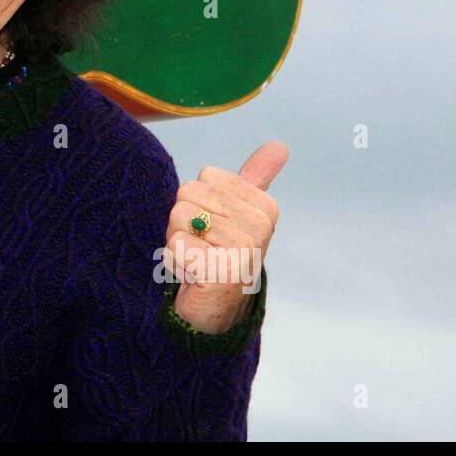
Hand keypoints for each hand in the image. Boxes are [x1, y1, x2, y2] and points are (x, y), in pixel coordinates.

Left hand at [163, 141, 288, 333]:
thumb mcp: (239, 212)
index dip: (199, 202)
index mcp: (264, 206)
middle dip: (184, 222)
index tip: (214, 228)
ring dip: (178, 241)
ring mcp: (242, 249)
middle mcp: (258, 226)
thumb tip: (280, 145)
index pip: (204, 177)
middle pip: (187, 194)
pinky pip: (174, 245)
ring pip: (178, 217)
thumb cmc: (222, 254)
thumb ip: (256, 177)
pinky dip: (175, 261)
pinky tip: (193, 275)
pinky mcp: (219, 271)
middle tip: (203, 247)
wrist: (218, 309)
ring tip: (197, 259)